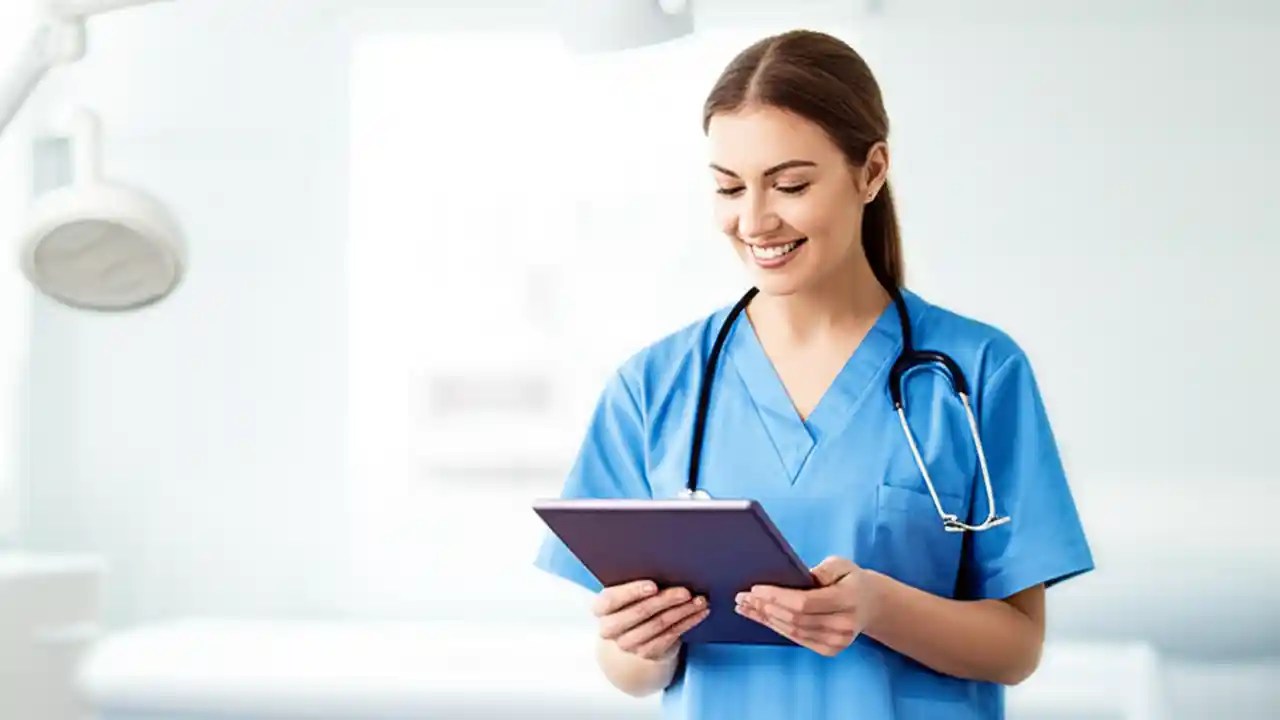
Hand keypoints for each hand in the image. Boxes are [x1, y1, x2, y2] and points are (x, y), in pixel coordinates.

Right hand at [593, 580, 709, 660]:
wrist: (631, 633)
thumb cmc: (631, 600)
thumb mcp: (627, 590)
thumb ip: (635, 578)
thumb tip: (664, 563)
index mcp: (601, 607)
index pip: (613, 599)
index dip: (633, 592)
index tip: (653, 585)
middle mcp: (610, 628)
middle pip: (640, 612)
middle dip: (665, 600)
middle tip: (685, 591)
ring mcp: (628, 644)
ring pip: (659, 625)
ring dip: (683, 611)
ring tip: (699, 600)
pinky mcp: (647, 653)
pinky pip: (671, 635)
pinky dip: (688, 622)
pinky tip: (700, 612)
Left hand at [735, 556, 880, 656]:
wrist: (871, 604)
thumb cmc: (851, 579)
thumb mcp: (841, 564)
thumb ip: (823, 569)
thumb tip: (797, 577)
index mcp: (848, 599)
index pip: (804, 603)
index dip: (776, 597)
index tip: (755, 588)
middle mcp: (843, 624)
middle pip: (795, 619)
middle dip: (765, 607)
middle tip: (742, 596)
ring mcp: (837, 641)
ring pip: (793, 632)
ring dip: (765, 619)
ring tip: (744, 606)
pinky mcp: (830, 650)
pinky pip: (797, 639)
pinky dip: (775, 628)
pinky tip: (760, 618)